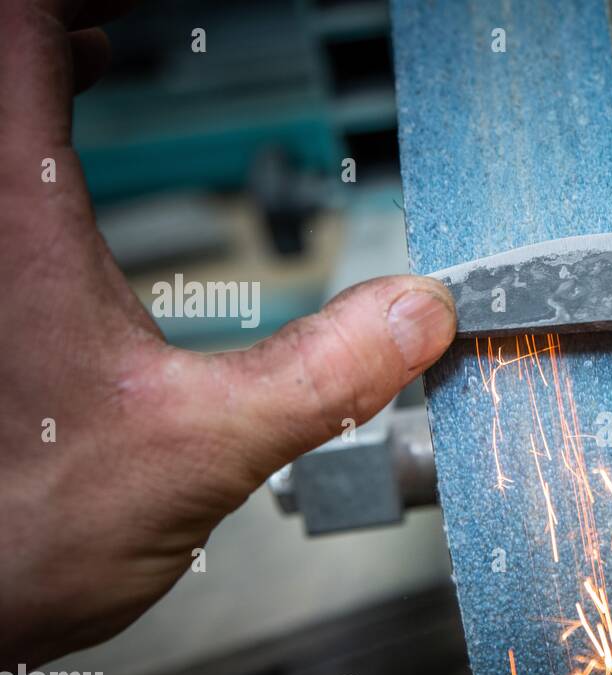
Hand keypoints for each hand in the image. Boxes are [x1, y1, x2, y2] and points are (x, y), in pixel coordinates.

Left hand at [0, 0, 456, 664]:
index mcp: (10, 216)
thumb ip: (326, 372)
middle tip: (130, 20)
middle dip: (64, 25)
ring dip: (32, 64)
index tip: (141, 5)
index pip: (22, 30)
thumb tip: (417, 312)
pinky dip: (16, 121)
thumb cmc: (21, 531)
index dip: (82, 1)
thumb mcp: (206, 448)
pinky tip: (59, 147)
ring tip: (100, 46)